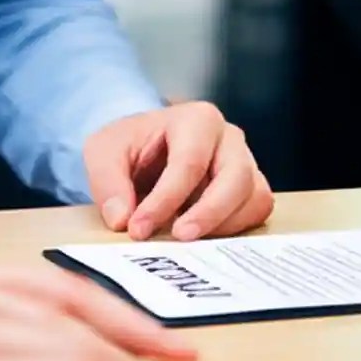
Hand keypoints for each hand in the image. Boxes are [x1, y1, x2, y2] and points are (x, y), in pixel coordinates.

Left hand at [85, 102, 274, 241]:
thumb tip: (121, 218)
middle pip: (236, 177)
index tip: (139, 229)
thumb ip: (108, 182)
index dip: (165, 200)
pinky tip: (203, 238)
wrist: (148, 148)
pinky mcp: (251, 188)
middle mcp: (229, 138)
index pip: (189, 163)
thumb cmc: (132, 145)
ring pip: (254, 197)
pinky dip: (234, 229)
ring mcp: (246, 162)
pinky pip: (256, 211)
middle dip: (208, 213)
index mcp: (197, 119)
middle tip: (178, 237)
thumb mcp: (104, 152)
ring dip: (223, 224)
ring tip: (187, 240)